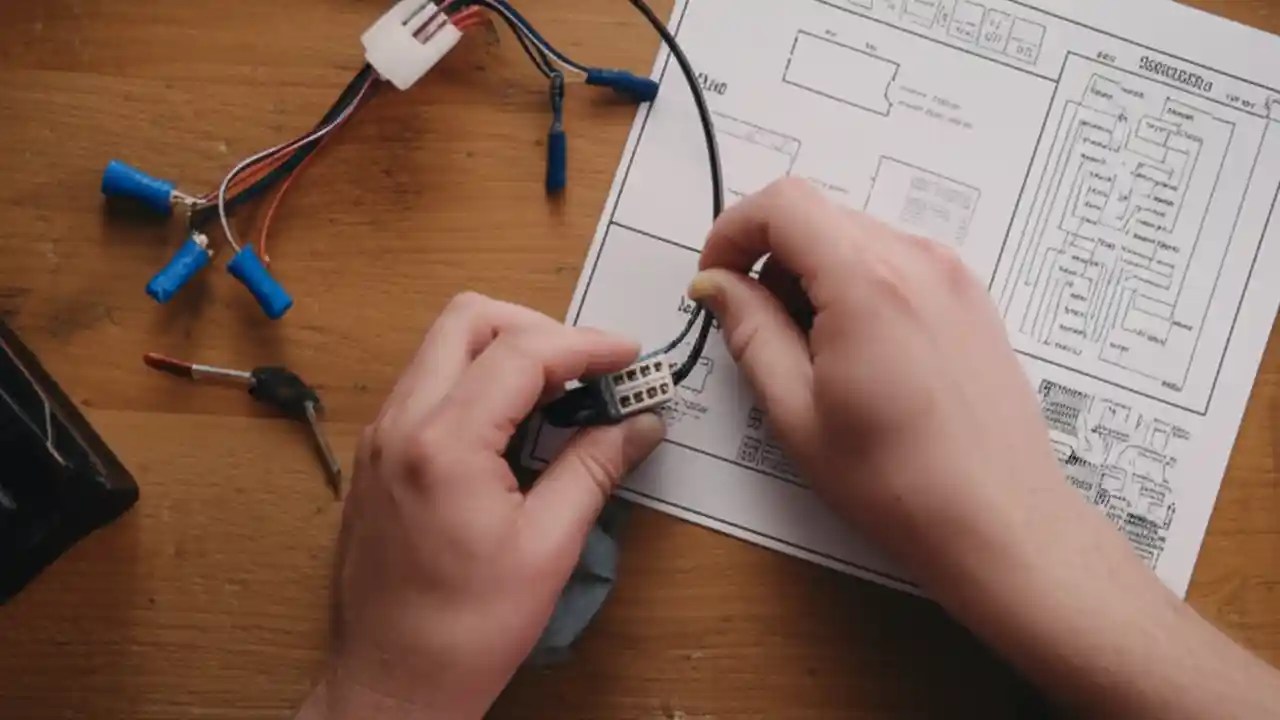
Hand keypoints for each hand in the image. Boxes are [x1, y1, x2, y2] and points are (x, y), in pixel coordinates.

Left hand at [300, 294, 664, 719]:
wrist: (392, 682)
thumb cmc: (466, 630)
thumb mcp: (548, 548)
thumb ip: (593, 469)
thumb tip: (639, 424)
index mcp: (442, 444)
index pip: (520, 353)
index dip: (585, 344)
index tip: (628, 355)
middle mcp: (399, 425)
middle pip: (467, 319)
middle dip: (536, 328)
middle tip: (587, 367)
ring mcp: (380, 437)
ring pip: (442, 347)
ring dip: (504, 352)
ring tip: (560, 394)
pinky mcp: (376, 456)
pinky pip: (427, 384)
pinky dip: (476, 381)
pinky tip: (516, 424)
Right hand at [688, 178, 1068, 586]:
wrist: (1001, 522)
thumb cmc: (894, 482)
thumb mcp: (797, 412)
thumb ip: (750, 332)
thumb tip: (715, 284)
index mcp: (867, 281)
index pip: (782, 203)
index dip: (732, 232)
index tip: (714, 284)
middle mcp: (917, 259)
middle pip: (819, 216)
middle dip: (771, 260)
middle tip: (757, 332)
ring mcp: (953, 275)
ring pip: (856, 239)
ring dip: (814, 276)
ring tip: (811, 355)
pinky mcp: (972, 298)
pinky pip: (896, 264)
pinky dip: (857, 287)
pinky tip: (859, 356)